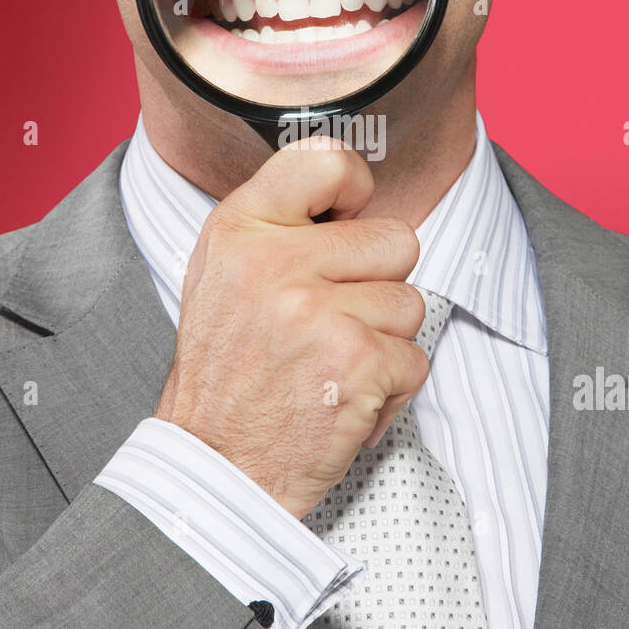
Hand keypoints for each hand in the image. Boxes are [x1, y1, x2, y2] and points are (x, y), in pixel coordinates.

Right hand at [155, 137, 427, 519]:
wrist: (213, 467)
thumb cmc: (228, 372)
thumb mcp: (224, 274)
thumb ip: (280, 225)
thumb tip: (354, 195)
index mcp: (239, 229)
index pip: (327, 161)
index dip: (353, 189)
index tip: (343, 220)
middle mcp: (274, 262)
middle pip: (396, 239)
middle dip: (378, 285)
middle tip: (328, 322)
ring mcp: (316, 313)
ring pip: (411, 302)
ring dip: (384, 340)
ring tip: (330, 365)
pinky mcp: (355, 363)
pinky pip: (415, 359)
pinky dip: (389, 388)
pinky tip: (342, 398)